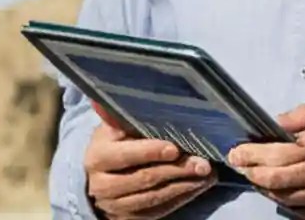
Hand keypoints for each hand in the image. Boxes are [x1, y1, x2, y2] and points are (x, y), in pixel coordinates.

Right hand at [84, 122, 217, 218]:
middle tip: (203, 162)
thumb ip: (117, 115)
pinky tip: (200, 185)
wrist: (99, 179)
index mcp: (98, 157)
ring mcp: (116, 205)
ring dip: (184, 184)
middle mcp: (103, 185)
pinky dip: (182, 197)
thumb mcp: (113, 128)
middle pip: (144, 178)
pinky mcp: (130, 218)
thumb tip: (102, 97)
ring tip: (207, 172)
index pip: (125, 155)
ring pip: (154, 197)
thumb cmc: (114, 144)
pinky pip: (159, 210)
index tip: (175, 148)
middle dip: (177, 169)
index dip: (150, 152)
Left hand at [227, 104, 304, 219]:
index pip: (283, 150)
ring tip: (256, 177)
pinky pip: (303, 212)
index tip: (239, 151)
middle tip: (238, 165)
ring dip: (266, 188)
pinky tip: (282, 191)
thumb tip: (274, 122)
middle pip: (279, 177)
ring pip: (287, 197)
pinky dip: (287, 201)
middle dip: (251, 172)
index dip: (254, 152)